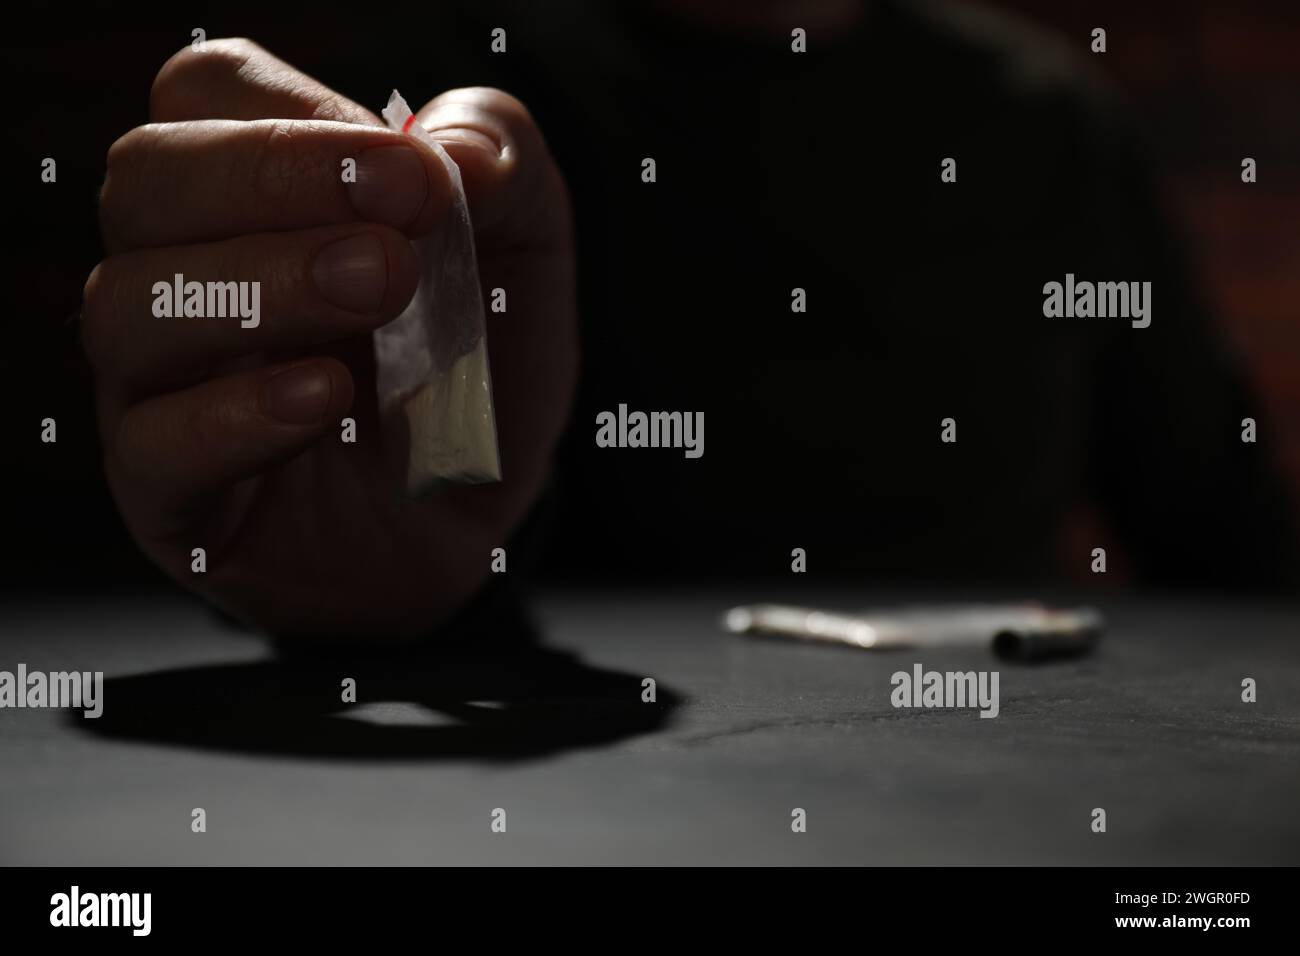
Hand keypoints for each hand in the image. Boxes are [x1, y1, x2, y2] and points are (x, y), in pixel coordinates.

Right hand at [83, 39, 576, 641]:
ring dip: (259, 286)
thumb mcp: (523, 252)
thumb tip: (459, 145)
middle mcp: (187, 272)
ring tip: (375, 294)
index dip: (301, 121)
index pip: (208, 96)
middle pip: (146, 180)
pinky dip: (238, 414)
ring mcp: (163, 386)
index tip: (413, 176)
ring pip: (130, 307)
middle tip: (394, 240)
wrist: (481, 508)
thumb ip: (507, 171)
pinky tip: (329, 398)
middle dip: (271, 184)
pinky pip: (152, 445)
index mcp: (255, 192)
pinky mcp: (172, 494)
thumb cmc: (477, 366)